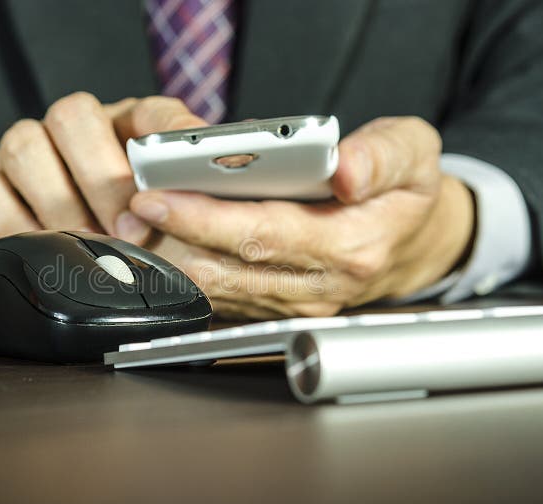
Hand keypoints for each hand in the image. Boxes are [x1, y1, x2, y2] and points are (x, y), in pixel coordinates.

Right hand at [0, 92, 205, 245]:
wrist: (66, 263)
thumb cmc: (127, 242)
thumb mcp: (166, 229)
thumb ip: (186, 212)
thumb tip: (204, 214)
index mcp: (131, 129)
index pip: (153, 113)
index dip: (165, 137)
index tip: (174, 176)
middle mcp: (75, 130)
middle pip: (74, 118)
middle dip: (104, 180)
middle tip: (129, 231)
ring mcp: (28, 153)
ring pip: (26, 148)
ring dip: (61, 207)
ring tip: (88, 247)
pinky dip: (19, 229)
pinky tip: (47, 254)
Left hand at [130, 117, 474, 318]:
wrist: (411, 242)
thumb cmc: (404, 194)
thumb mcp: (414, 154)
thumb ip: (384, 156)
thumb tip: (345, 168)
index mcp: (350, 245)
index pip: (264, 234)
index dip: (204, 217)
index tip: (158, 195)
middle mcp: (318, 286)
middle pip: (227, 267)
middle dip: (172, 236)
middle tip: (128, 203)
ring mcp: (294, 305)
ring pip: (216, 290)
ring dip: (172, 258)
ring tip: (136, 222)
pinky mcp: (275, 310)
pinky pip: (221, 298)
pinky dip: (187, 273)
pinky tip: (161, 243)